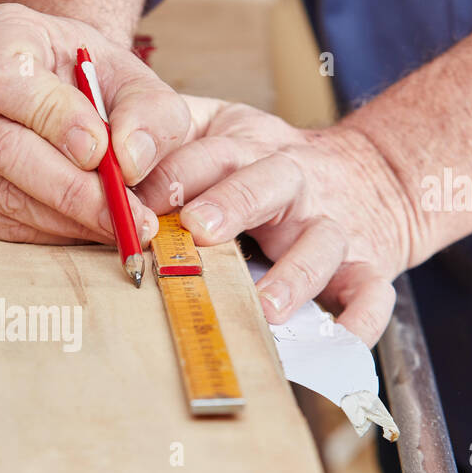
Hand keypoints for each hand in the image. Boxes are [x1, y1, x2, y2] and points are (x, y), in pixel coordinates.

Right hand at [0, 3, 191, 244]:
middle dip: (70, 188)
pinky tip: (87, 225)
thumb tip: (133, 161)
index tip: (99, 150)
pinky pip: (2, 220)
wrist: (65, 85)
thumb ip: (149, 110)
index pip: (5, 80)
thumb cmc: (92, 75)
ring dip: (66, 217)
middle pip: (2, 148)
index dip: (50, 119)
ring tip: (119, 223)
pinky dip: (51, 230)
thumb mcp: (133, 74)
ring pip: (2, 193)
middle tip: (124, 210)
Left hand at [136, 97, 419, 344]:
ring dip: (293, 275)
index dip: (175, 169)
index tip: (137, 190)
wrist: (373, 174)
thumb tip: (98, 169)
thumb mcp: (220, 129)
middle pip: (267, 183)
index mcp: (247, 149)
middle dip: (233, 203)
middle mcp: (294, 183)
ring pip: (321, 244)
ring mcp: (333, 225)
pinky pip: (373, 294)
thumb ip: (165, 140)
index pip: (210, 150)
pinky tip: (338, 343)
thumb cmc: (268, 163)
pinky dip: (360, 321)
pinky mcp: (369, 264)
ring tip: (264, 307)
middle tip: (199, 228)